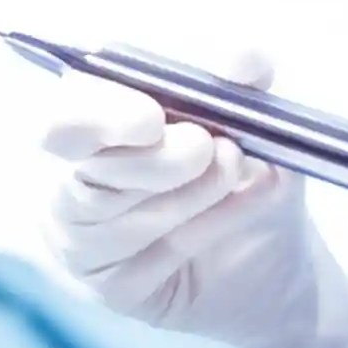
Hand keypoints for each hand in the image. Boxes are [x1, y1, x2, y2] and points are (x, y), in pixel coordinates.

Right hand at [39, 50, 347, 347]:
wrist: (281, 260)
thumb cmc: (251, 179)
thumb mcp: (258, 127)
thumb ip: (243, 88)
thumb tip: (244, 60)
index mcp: (96, 125)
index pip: (66, 116)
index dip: (98, 115)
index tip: (150, 119)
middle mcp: (77, 181)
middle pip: (88, 170)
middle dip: (155, 161)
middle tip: (209, 148)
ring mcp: (86, 240)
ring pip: (117, 216)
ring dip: (189, 192)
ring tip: (239, 173)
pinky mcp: (112, 287)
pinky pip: (147, 257)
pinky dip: (203, 228)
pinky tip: (241, 212)